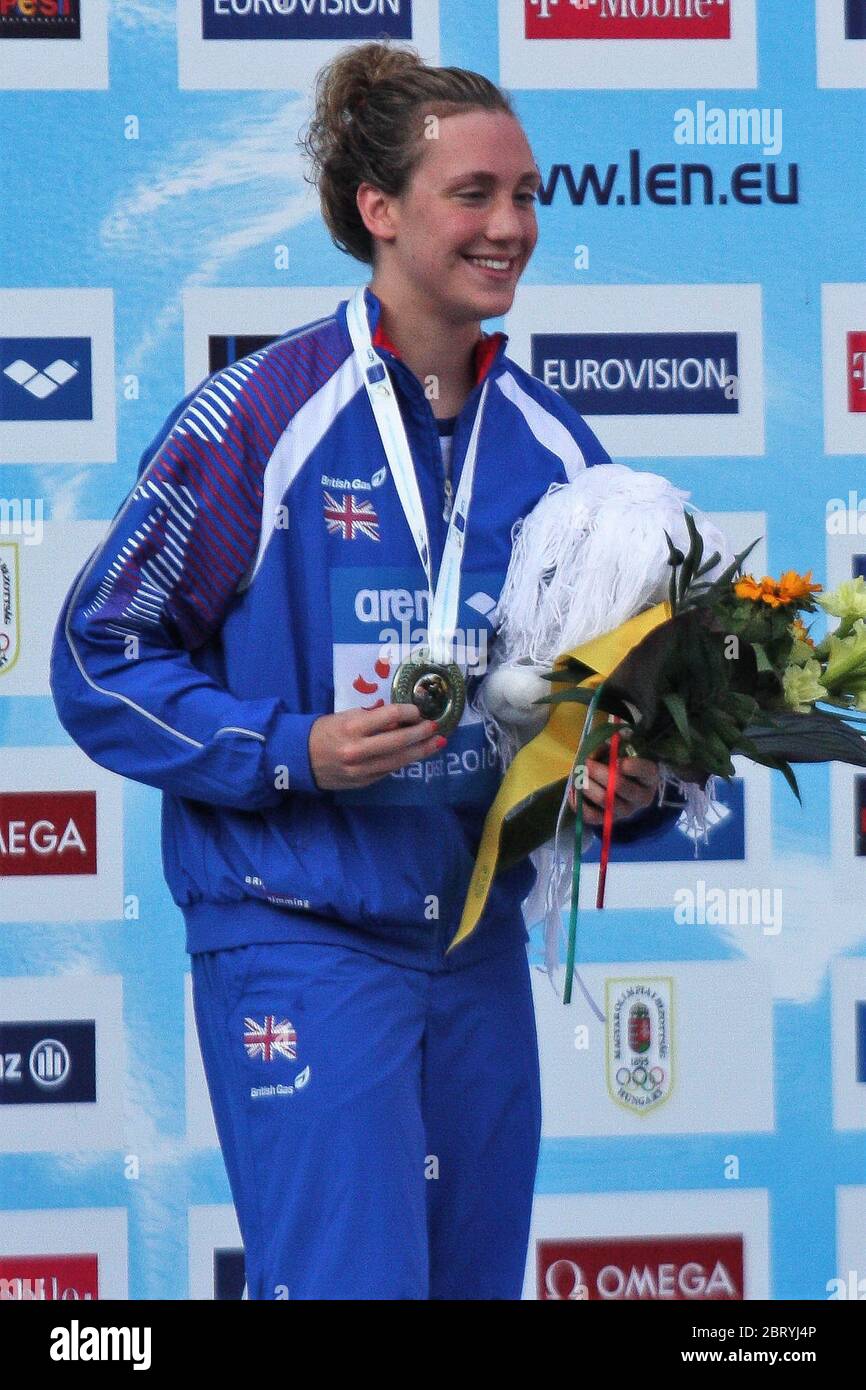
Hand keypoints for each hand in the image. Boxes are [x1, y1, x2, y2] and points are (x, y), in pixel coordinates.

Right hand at [308, 703, 445, 789]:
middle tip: (436, 727)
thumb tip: (401, 718)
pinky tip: (415, 754)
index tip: (417, 710)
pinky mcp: (364, 782)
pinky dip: (403, 761)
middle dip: (422, 733)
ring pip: (399, 760)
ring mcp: (362, 770)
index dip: (408, 712)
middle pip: (399, 741)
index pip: (389, 716)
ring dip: (421, 751)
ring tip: (437, 743)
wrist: (300, 759)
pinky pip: (389, 770)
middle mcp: (358, 750)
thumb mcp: (344, 717)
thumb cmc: (324, 732)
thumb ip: (371, 718)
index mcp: (352, 728)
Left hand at [578, 754, 659, 826]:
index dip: (630, 764)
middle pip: (619, 785)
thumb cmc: (623, 764)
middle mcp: (641, 797)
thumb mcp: (624, 750)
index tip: (615, 757)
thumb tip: (596, 750)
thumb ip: (614, 745)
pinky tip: (574, 791)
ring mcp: (625, 811)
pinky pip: (591, 815)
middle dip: (598, 772)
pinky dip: (579, 803)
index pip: (645, 770)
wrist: (624, 790)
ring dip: (587, 784)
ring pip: (603, 799)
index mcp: (649, 777)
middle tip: (586, 763)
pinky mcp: (609, 820)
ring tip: (579, 775)